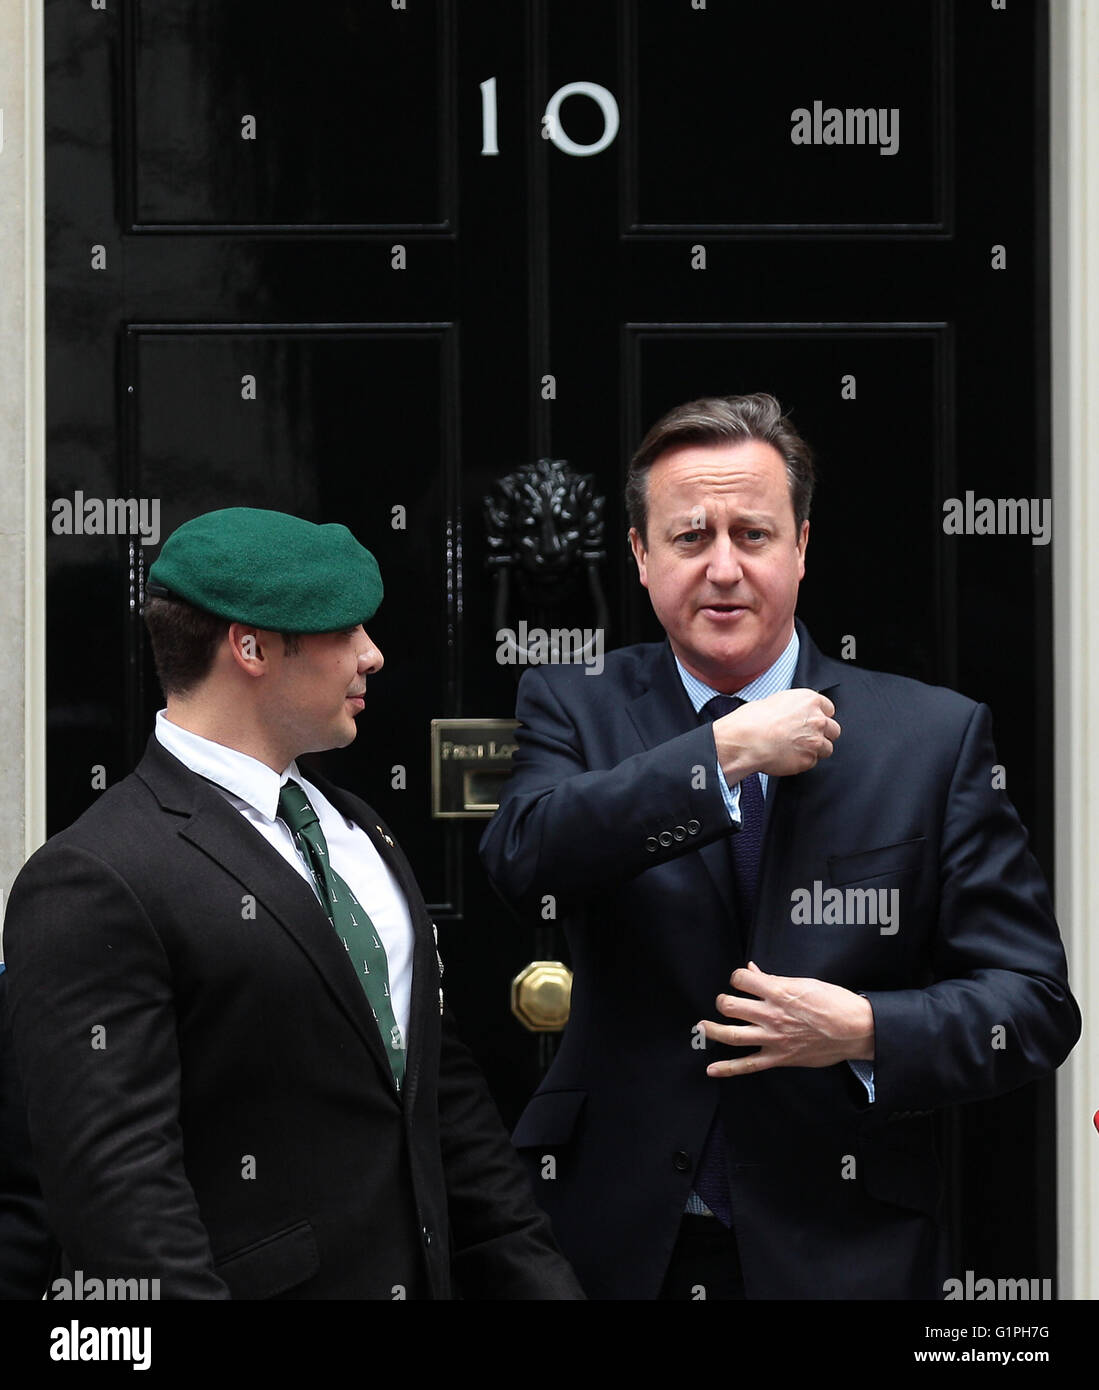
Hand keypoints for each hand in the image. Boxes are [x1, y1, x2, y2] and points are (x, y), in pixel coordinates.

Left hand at [697, 961, 874, 1075]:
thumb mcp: (805, 983)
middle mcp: (772, 1014)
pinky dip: (728, 1068)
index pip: (741, 979)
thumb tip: (753, 970)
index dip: (737, 978)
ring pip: (732, 1035)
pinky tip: (711, 1070)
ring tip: (702, 1026)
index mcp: (779, 991)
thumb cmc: (835, 1002)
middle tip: (725, 1003)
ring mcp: (774, 1038)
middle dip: (722, 1002)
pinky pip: (748, 1065)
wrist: (856, 1030)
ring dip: (712, 1030)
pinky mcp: (779, 1058)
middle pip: (730, 1006)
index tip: (740, 982)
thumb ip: (774, 979)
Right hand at [712, 688, 839, 781]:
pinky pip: (811, 762)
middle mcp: (817, 720)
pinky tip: (787, 757)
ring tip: (795, 749)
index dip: (820, 716)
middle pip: (833, 730)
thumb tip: (794, 715)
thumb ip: (794, 708)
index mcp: (809, 700)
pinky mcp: (808, 760)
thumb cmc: (752, 720)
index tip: (812, 722)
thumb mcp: (774, 701)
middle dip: (823, 734)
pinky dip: (802, 762)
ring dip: (814, 750)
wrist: (745, 740)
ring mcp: (815, 741)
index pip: (829, 709)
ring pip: (826, 749)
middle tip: (806, 738)